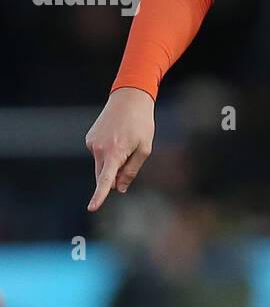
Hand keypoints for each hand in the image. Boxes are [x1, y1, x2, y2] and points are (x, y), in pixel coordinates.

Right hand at [85, 87, 155, 211]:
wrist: (128, 98)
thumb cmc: (141, 124)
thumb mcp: (144, 149)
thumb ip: (131, 170)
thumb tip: (119, 189)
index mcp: (114, 153)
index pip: (105, 180)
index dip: (99, 195)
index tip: (92, 208)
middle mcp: (98, 149)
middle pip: (104, 176)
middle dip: (115, 177)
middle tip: (131, 158)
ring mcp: (91, 143)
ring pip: (101, 165)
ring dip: (112, 164)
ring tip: (125, 143)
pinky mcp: (89, 139)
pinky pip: (98, 155)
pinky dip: (107, 153)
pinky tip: (116, 137)